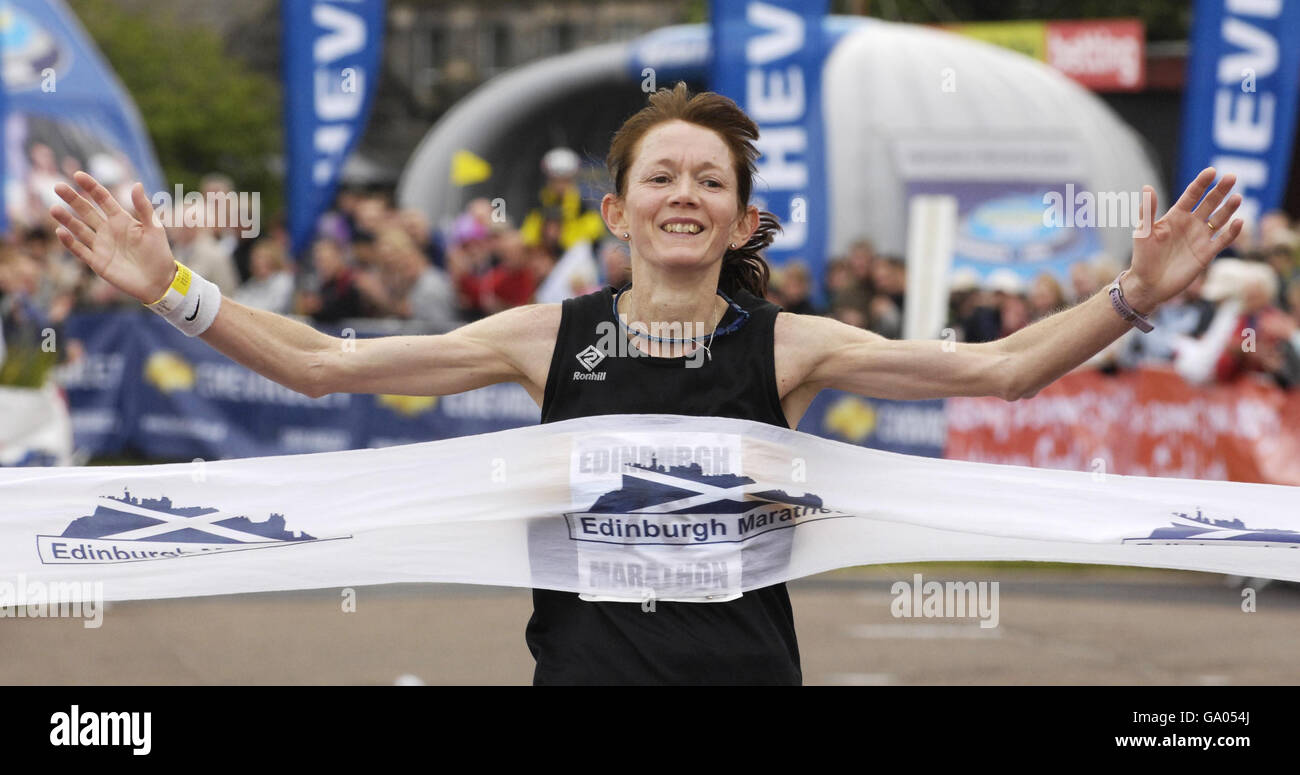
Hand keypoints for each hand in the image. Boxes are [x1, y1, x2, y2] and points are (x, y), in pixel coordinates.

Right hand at [49, 171, 175, 304]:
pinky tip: (60, 232)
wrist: (159, 281)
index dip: (91, 187)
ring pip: (79, 229)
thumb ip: (144, 207)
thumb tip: (137, 184)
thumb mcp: (154, 228)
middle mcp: (108, 230)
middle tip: (58, 186)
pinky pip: (80, 250)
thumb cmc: (159, 253)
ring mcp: (101, 246)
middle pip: (86, 211)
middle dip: (73, 199)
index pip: (103, 199)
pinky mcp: (97, 262)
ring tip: (53, 208)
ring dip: (67, 219)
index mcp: (121, 219)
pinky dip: (70, 242)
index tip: (78, 175)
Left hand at [1125, 167, 1243, 312]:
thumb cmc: (1142, 256)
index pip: (1192, 195)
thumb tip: (1148, 186)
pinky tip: (1239, 222)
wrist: (1148, 283)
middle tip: (1231, 177)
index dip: (1201, 183)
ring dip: (1229, 208)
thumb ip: (1148, 210)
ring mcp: (1200, 237)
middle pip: (1209, 203)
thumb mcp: (1143, 232)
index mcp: (1176, 216)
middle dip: (1220, 190)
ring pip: (1219, 218)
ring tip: (1237, 197)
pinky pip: (1223, 240)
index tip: (1211, 171)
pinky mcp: (1207, 253)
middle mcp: (1191, 224)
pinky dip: (1232, 232)